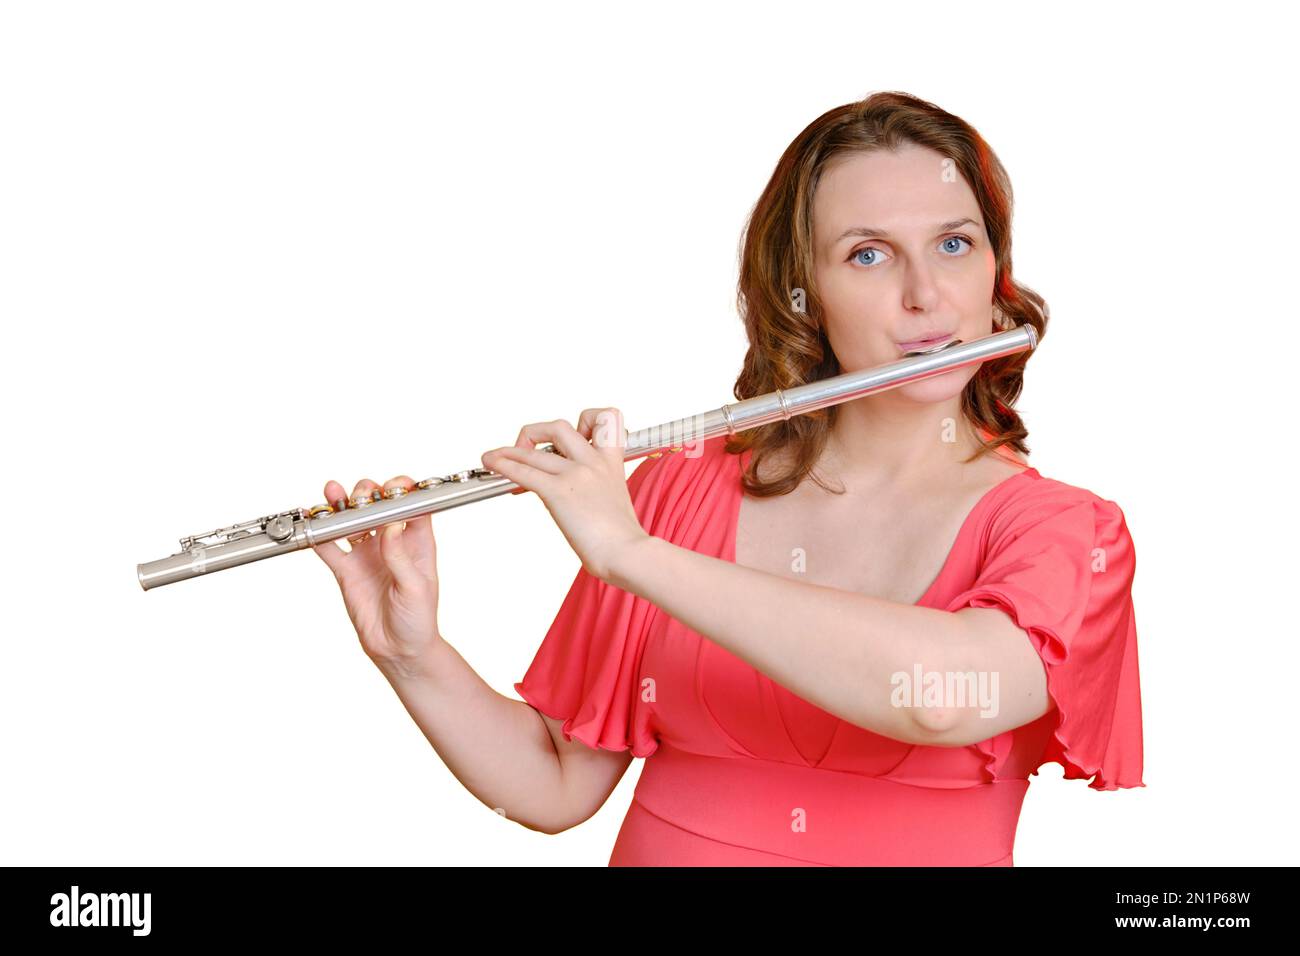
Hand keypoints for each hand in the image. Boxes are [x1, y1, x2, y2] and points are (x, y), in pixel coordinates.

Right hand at [311, 475, 443, 677]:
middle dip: (368, 494)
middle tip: (361, 498)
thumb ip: (401, 557)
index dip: (402, 491)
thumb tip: (392, 525)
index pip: (411, 505)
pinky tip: (310, 522)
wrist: (398, 650)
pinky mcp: (346, 569)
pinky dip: (318, 534)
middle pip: (377, 505)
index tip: (393, 488)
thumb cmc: (419, 619)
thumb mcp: (416, 588)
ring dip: (342, 504)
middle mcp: (391, 543)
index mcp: (416, 542)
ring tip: (333, 493)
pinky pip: (329, 547)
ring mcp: (367, 554)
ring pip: (352, 520)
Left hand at [481, 407, 648, 581]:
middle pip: (558, 426)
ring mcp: (575, 474)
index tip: (573, 434)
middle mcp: (593, 461)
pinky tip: (492, 464)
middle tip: (526, 449)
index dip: (585, 420)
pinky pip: (523, 472)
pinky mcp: (558, 492)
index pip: (606, 416)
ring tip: (493, 457)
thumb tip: (571, 492)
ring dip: (508, 452)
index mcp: (611, 461)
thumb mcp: (615, 498)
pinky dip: (503, 465)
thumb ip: (596, 485)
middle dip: (535, 433)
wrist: (625, 553)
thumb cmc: (621, 536)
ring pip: (533, 452)